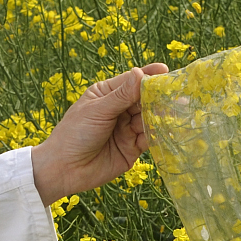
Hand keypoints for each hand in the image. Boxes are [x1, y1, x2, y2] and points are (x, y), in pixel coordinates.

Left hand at [30, 62, 168, 203]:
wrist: (65, 169)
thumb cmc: (74, 134)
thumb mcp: (98, 110)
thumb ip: (121, 95)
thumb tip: (140, 73)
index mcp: (107, 94)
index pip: (131, 81)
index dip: (148, 76)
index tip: (165, 71)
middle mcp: (119, 110)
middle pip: (144, 100)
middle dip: (158, 97)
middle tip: (175, 95)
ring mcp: (126, 129)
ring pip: (149, 118)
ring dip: (160, 116)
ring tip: (172, 113)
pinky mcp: (132, 148)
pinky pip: (149, 138)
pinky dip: (157, 134)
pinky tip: (165, 130)